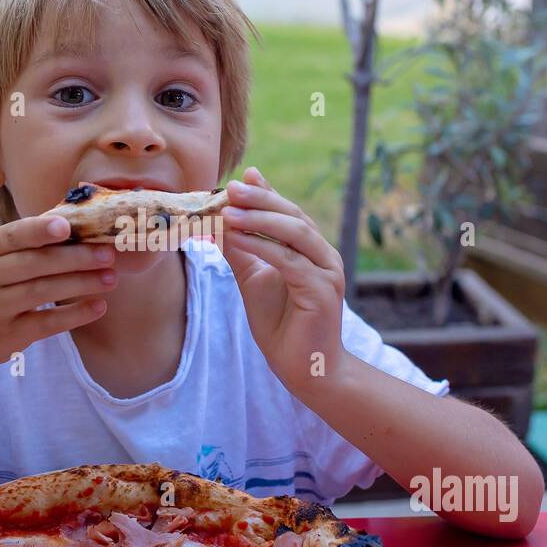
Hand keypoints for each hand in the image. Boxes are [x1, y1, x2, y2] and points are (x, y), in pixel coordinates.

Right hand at [0, 214, 117, 380]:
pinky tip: (98, 307)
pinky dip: (74, 315)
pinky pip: (46, 323)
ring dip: (81, 283)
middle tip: (108, 253)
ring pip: (43, 291)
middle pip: (36, 263)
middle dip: (76, 257)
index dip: (40, 230)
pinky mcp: (8, 334)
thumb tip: (73, 221)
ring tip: (110, 278)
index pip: (14, 235)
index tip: (68, 226)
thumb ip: (22, 244)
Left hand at [219, 166, 348, 403]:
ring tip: (229, 210)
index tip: (239, 178)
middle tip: (230, 187)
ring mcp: (327, 271)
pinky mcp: (322, 290)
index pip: (288, 212)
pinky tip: (236, 238)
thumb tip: (220, 222)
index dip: (265, 193)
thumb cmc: (282, 327)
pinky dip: (261, 246)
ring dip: (259, 218)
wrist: (304, 369)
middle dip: (261, 198)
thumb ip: (242, 250)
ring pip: (294, 233)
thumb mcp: (254, 280)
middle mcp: (324, 255)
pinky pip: (288, 260)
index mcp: (311, 250)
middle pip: (293, 216)